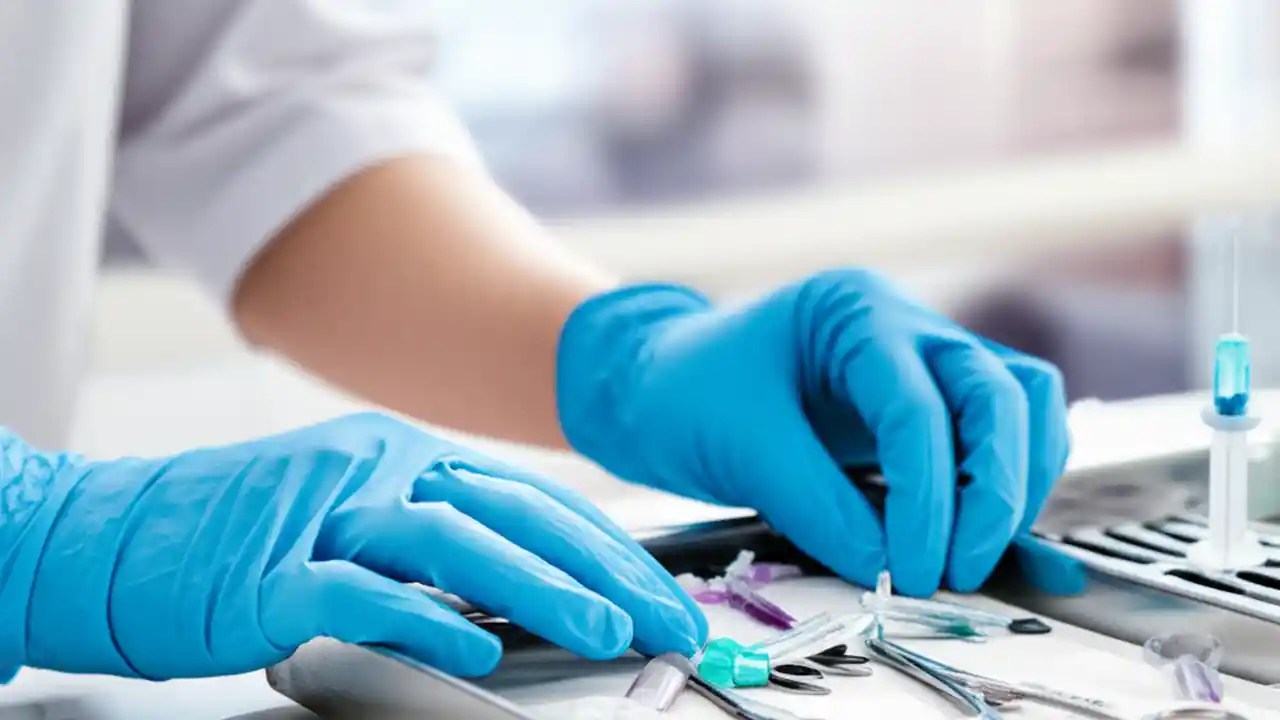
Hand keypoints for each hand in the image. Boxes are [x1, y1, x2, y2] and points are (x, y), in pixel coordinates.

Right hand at [0, 414, 703, 679]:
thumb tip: (524, 584)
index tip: (664, 596)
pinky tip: (476, 644)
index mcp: (400, 457)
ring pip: (452, 539)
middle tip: (668, 621)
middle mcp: (372, 471)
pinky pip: (359, 591)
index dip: (608, 548)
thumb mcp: (350, 521)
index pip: (530, 499)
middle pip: (512, 512)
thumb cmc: (235, 541)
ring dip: (538, 585)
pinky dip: (423, 616)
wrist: (105, 538)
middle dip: (604, 568)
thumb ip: (433, 543)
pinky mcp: (270, 570)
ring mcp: (322, 515)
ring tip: (605, 628)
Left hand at [558, 270, 1070, 595]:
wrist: (658, 386)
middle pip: (1001, 395)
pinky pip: (1001, 433)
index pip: (919, 405)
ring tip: (973, 557)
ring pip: (1021, 407)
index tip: (917, 570)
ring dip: (1014, 485)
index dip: (927, 496)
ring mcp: (925, 362)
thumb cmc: (686, 394)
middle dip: (992, 491)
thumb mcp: (739, 445)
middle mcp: (907, 327)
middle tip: (958, 570)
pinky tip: (982, 535)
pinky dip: (1006, 482)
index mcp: (855, 312)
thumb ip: (818, 506)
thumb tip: (890, 569)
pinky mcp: (929, 405)